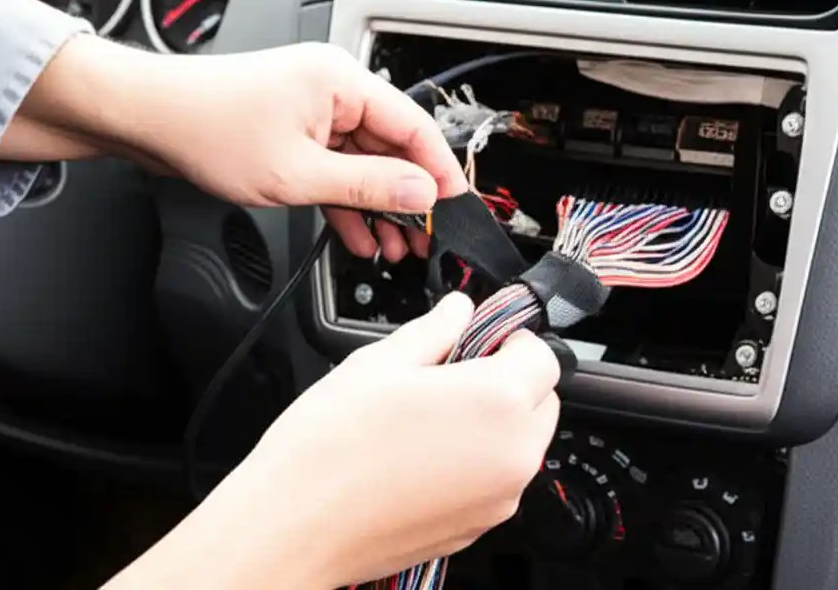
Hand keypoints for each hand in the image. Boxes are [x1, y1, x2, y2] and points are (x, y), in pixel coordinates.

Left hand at [4, 36, 466, 261]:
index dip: (438, 170)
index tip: (454, 207)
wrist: (147, 119)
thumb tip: (419, 193)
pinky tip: (359, 235)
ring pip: (365, 162)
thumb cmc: (208, 129)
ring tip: (394, 248)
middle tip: (423, 239)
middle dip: (407, 197)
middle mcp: (334, 89)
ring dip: (378, 205)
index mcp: (343, 82)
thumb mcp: (298, 173)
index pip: (414, 126)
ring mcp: (314, 111)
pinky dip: (348, 200)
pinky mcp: (296, 130)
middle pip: (392, 147)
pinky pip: (337, 167)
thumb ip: (367, 186)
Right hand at [104, 293, 560, 589]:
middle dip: (509, 381)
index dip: (510, 339)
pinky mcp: (478, 527)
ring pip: (521, 443)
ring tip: (430, 417)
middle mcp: (513, 455)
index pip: (542, 355)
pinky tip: (423, 454)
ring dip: (495, 423)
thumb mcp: (380, 361)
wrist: (295, 527)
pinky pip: (496, 481)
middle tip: (452, 373)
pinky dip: (476, 463)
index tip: (479, 337)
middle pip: (541, 401)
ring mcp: (499, 498)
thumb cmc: (330, 449)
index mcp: (499, 402)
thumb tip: (458, 310)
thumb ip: (435, 329)